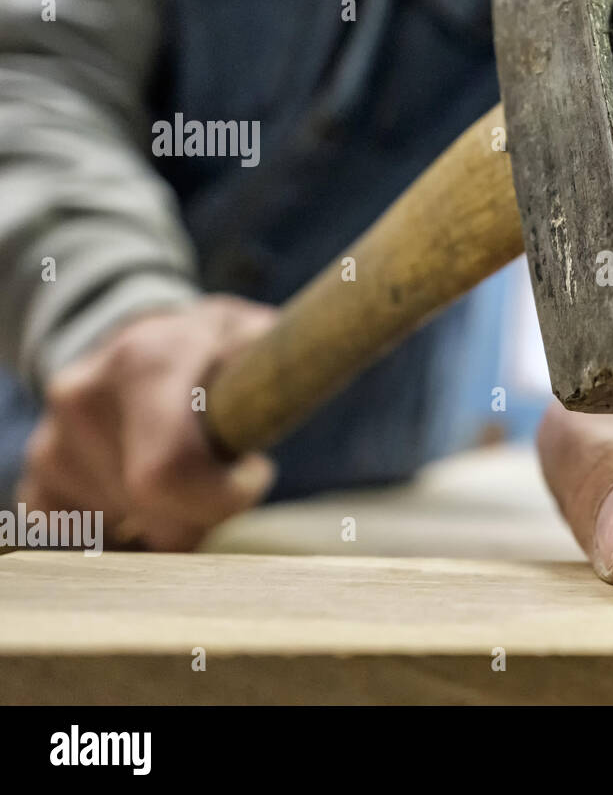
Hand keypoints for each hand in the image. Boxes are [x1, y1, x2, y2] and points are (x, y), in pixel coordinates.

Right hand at [18, 295, 277, 550]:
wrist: (132, 337)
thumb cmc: (213, 348)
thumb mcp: (254, 333)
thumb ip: (281, 356)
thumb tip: (313, 360)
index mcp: (147, 360)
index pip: (171, 469)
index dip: (225, 495)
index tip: (254, 472)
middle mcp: (85, 399)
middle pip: (159, 515)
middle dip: (208, 511)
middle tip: (226, 479)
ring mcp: (53, 444)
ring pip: (132, 533)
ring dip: (173, 518)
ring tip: (185, 470)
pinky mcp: (37, 480)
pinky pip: (92, 541)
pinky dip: (131, 530)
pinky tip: (149, 492)